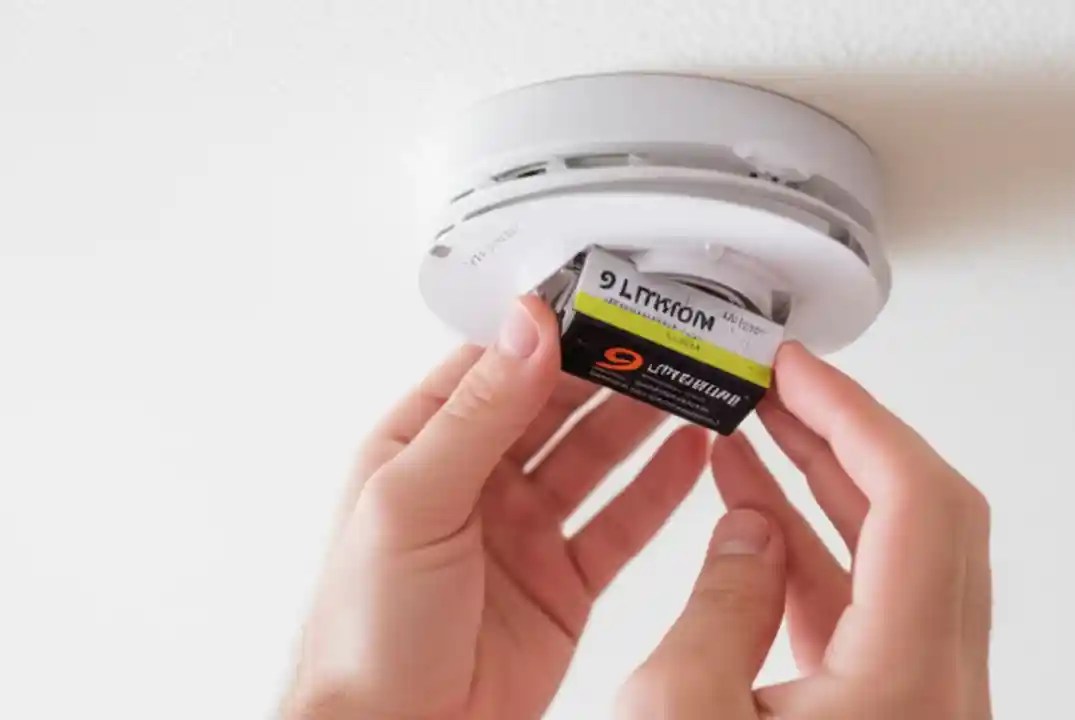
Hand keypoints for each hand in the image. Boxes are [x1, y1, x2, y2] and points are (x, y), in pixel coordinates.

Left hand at [284, 297, 708, 718]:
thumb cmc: (364, 633)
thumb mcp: (413, 502)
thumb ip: (478, 412)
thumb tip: (527, 326)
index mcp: (425, 446)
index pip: (500, 363)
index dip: (556, 330)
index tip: (610, 301)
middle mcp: (478, 480)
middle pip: (558, 403)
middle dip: (612, 368)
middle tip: (667, 337)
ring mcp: (525, 529)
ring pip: (597, 455)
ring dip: (644, 417)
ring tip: (691, 380)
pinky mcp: (564, 580)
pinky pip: (622, 521)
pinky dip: (659, 487)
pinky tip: (689, 453)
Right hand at [618, 343, 991, 718]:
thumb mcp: (680, 716)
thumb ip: (718, 607)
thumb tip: (751, 532)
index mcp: (910, 682)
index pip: (916, 502)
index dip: (854, 415)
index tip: (797, 370)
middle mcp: (937, 688)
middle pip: (924, 516)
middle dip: (847, 432)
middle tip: (786, 382)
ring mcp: (917, 702)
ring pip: (891, 558)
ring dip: (824, 482)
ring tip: (759, 426)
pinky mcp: (884, 714)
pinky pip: (860, 602)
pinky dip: (808, 545)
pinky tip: (751, 511)